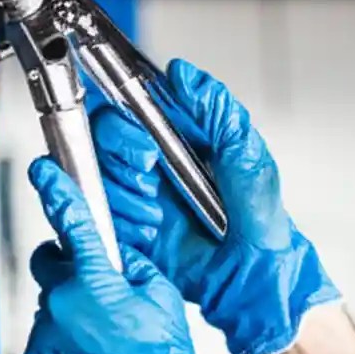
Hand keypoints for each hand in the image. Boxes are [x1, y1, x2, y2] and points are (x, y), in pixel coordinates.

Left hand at [21, 157, 261, 353]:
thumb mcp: (162, 299)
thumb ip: (135, 268)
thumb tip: (121, 259)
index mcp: (95, 282)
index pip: (73, 224)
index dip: (56, 192)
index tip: (42, 172)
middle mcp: (62, 306)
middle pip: (52, 266)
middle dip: (70, 269)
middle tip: (98, 290)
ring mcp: (45, 337)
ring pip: (52, 307)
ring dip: (71, 313)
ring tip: (104, 340)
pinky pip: (45, 340)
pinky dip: (64, 344)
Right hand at [93, 58, 341, 353]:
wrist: (252, 278)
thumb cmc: (259, 221)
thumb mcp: (248, 157)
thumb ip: (218, 111)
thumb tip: (184, 74)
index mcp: (175, 138)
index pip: (126, 108)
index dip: (126, 122)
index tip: (147, 144)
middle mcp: (148, 162)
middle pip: (100, 139)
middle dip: (123, 157)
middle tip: (150, 172)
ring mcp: (133, 194)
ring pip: (95, 177)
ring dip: (127, 196)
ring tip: (160, 213)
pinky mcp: (123, 225)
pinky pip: (99, 214)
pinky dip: (125, 223)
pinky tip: (152, 231)